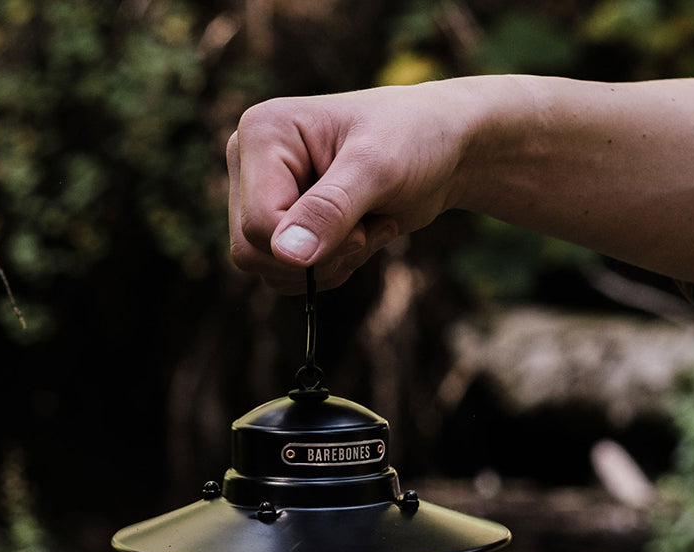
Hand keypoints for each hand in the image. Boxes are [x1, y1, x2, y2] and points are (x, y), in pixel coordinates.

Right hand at [227, 82, 473, 292]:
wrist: (443, 149)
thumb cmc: (416, 139)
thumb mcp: (379, 169)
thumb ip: (331, 210)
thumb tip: (286, 254)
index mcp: (261, 133)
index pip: (258, 224)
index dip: (312, 242)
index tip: (362, 221)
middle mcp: (250, 164)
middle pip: (254, 253)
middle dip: (320, 256)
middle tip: (366, 227)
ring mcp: (264, 196)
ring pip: (272, 271)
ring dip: (331, 264)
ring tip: (368, 225)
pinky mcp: (282, 224)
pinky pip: (288, 276)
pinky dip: (332, 269)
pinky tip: (361, 234)